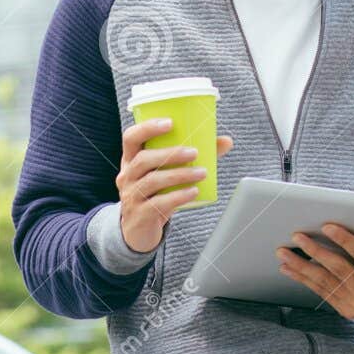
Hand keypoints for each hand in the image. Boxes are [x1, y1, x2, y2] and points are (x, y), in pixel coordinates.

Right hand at [116, 119, 234, 253]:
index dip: (148, 128)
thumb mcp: (165, 173)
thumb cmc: (155, 193)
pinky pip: (159, 203)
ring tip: (202, 172)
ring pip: (153, 181)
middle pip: (143, 159)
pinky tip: (194, 192)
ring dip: (180, 174)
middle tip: (195, 152)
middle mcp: (127, 176)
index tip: (170, 123)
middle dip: (171, 153)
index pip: (131, 137)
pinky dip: (178, 196)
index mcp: (130, 159)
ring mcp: (131, 196)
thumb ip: (193, 156)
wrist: (138, 230)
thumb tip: (226, 141)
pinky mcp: (140, 215)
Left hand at [275, 226, 353, 318]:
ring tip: (283, 253)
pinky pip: (322, 292)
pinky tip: (289, 269)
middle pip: (338, 268)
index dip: (344, 239)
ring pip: (325, 282)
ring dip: (301, 266)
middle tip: (297, 236)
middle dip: (315, 251)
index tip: (326, 225)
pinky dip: (304, 280)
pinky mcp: (347, 311)